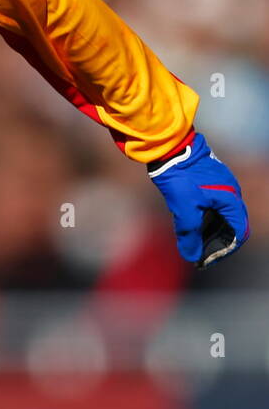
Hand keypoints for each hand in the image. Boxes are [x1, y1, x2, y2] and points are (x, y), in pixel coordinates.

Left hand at [149, 132, 249, 268]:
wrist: (169, 147)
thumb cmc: (180, 176)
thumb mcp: (184, 208)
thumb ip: (190, 233)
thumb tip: (192, 257)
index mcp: (231, 200)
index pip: (239, 232)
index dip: (225, 250)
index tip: (207, 261)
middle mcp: (231, 193)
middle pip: (230, 225)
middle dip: (216, 243)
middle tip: (199, 257)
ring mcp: (220, 186)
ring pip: (220, 216)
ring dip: (209, 232)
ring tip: (193, 245)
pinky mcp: (208, 182)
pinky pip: (212, 206)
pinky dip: (204, 220)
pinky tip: (190, 226)